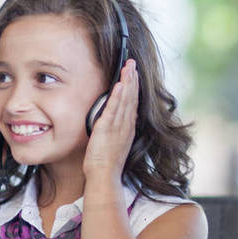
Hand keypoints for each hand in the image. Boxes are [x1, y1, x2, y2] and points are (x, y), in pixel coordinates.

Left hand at [82, 58, 137, 181]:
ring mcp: (118, 126)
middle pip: (131, 97)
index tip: (133, 73)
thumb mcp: (114, 143)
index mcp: (127, 128)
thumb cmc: (105, 163)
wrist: (103, 176)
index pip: (132, 102)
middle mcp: (125, 125)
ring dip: (127, 82)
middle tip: (132, 62)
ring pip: (125, 100)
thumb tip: (115, 120)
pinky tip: (120, 85)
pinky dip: (117, 96)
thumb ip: (116, 130)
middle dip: (132, 78)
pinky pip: (113, 109)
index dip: (133, 86)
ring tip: (128, 67)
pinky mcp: (107, 129)